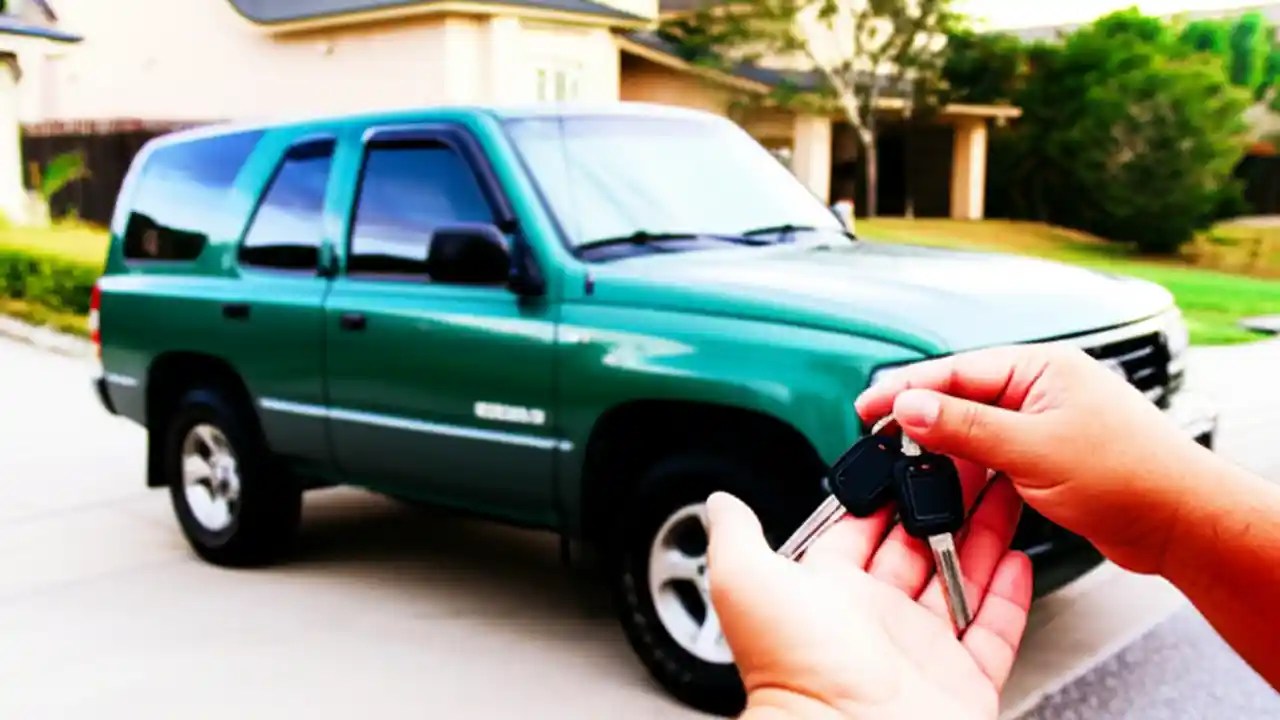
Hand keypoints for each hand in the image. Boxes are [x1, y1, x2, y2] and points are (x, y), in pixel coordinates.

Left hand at [705, 459, 1030, 719]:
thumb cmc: (792, 670)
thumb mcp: (746, 582)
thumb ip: (737, 535)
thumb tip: (721, 502)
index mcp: (826, 593)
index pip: (860, 528)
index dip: (886, 490)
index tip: (909, 453)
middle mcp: (873, 620)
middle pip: (916, 546)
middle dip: (941, 501)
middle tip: (966, 460)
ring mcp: (919, 650)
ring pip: (959, 580)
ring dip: (982, 534)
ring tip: (1002, 488)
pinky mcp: (962, 681)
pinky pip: (992, 631)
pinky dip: (1008, 596)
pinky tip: (1016, 557)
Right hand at [854, 342, 1208, 573]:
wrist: (1178, 522)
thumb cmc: (1130, 476)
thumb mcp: (1032, 449)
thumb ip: (965, 427)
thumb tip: (912, 407)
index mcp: (1041, 367)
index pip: (956, 371)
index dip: (907, 389)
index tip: (869, 405)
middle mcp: (1041, 388)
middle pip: (961, 396)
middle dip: (920, 418)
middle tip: (878, 435)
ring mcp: (1043, 422)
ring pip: (974, 428)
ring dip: (943, 447)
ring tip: (908, 465)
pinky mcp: (1046, 455)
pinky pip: (992, 453)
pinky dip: (968, 467)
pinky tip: (950, 483)